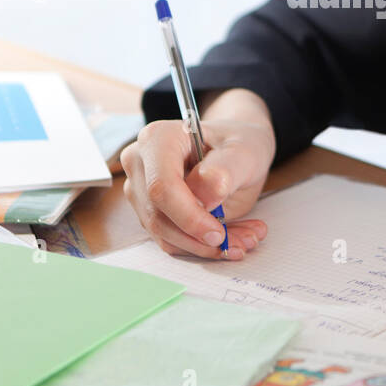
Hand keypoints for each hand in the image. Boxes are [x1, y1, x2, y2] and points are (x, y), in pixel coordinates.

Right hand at [120, 89, 274, 259]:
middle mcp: (141, 163)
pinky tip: (232, 238)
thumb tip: (205, 198)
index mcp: (159, 138)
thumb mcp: (245, 151)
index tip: (217, 233)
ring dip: (205, 246)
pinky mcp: (149, 212)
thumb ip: (226, 170)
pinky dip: (202, 247)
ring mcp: (141, 189)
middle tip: (243, 242)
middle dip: (200, 238)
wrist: (235, 152)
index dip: (188, 216)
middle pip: (158, 215)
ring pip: (164, 234)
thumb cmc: (238, 144)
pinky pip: (171, 240)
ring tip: (245, 238)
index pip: (161, 186)